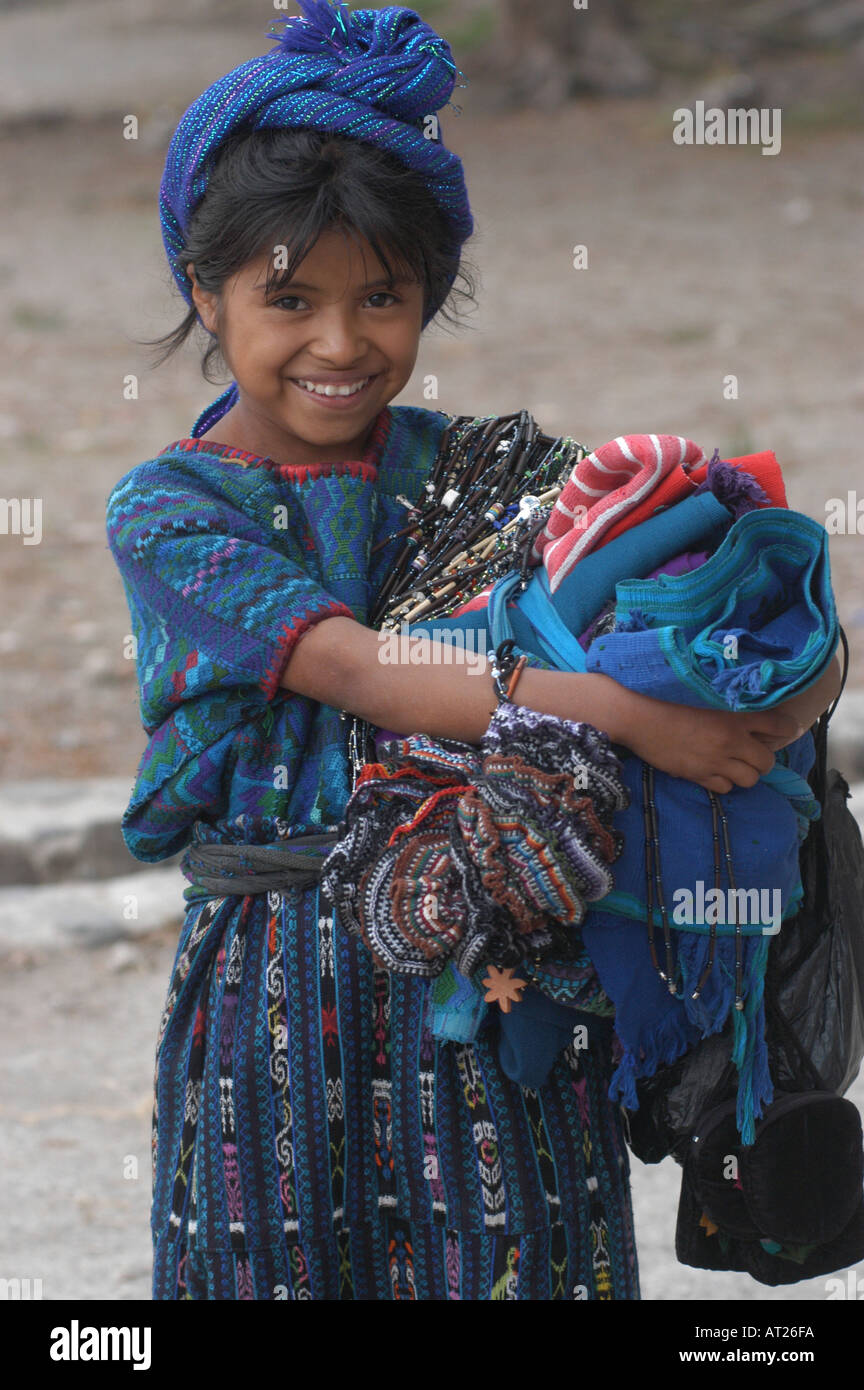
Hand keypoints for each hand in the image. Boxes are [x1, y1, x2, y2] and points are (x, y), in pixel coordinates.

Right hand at [622, 692, 801, 792]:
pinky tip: (714, 770)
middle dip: (763, 759)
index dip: (787, 728)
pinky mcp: (698, 775)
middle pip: (767, 761)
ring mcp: (715, 761)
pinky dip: (724, 782)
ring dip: (746, 773)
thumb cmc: (668, 699)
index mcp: (734, 716)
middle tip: (752, 751)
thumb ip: (730, 706)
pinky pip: (725, 788)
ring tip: (734, 764)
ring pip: (750, 780)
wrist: (639, 717)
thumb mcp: (706, 696)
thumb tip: (750, 717)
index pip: (778, 725)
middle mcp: (730, 741)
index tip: (785, 728)